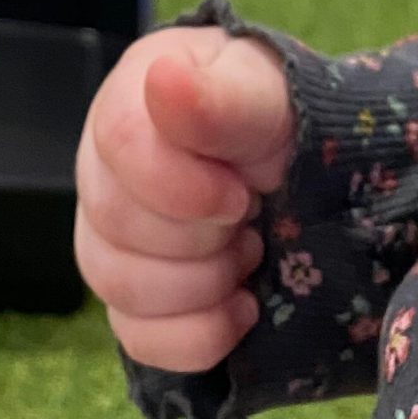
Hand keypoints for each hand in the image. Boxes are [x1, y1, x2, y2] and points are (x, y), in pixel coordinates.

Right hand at [75, 23, 295, 370]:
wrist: (313, 173)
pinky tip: (240, 308)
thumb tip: (163, 81)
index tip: (242, 194)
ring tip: (249, 253)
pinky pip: (135, 337)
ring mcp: (109, 235)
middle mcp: (104, 164)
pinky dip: (196, 335)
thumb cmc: (287, 120)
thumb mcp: (271, 99)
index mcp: (134, 95)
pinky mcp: (131, 297)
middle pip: (113, 222)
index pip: (120, 141)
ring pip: (117, 287)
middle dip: (201, 235)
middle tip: (252, 216)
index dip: (182, 183)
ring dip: (202, 284)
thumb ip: (222, 97)